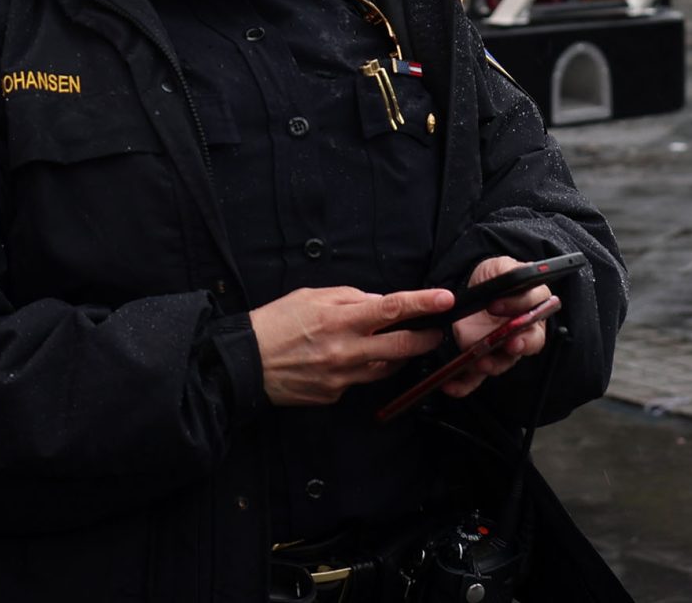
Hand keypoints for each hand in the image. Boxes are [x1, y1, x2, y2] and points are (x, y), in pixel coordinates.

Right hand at [250, 284, 453, 406]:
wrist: (247, 363)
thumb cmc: (276, 322)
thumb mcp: (312, 296)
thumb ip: (349, 298)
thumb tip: (377, 303)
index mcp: (339, 319)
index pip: (391, 309)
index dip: (422, 304)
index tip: (444, 299)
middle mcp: (345, 350)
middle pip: (400, 347)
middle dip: (425, 338)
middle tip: (437, 331)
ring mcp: (341, 377)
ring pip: (385, 369)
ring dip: (397, 356)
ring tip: (398, 344)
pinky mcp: (334, 395)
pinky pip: (360, 380)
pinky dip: (364, 368)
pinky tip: (354, 359)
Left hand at [441, 256, 553, 400]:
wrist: (469, 288)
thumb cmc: (491, 277)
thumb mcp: (501, 267)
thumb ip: (511, 272)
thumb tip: (516, 279)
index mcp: (532, 307)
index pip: (535, 310)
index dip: (518, 307)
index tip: (495, 304)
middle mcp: (521, 331)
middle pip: (530, 343)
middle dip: (521, 345)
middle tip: (508, 344)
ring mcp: (501, 348)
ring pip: (505, 362)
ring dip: (494, 364)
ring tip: (479, 362)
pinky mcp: (481, 359)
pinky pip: (476, 378)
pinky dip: (464, 384)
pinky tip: (450, 383)